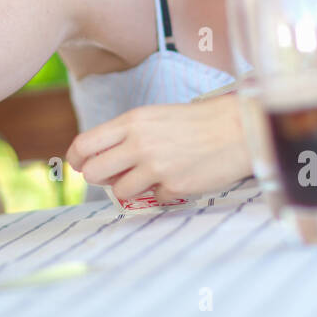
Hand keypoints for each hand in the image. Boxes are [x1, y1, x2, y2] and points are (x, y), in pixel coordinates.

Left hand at [66, 94, 248, 201]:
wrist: (239, 128)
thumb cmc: (198, 121)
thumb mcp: (156, 117)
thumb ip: (128, 134)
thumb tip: (102, 159)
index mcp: (132, 122)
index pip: (85, 145)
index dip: (77, 159)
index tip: (79, 165)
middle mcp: (139, 144)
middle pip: (93, 172)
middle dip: (99, 178)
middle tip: (113, 176)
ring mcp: (155, 167)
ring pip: (120, 191)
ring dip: (132, 189)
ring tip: (152, 176)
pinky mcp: (174, 187)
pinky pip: (155, 199)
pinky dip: (164, 193)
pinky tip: (180, 178)